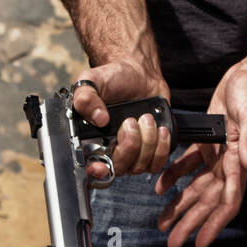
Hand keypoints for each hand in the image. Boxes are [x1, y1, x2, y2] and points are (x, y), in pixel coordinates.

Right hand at [70, 58, 171, 178]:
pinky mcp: (151, 150)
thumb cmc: (113, 78)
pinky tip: (159, 128)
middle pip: (120, 168)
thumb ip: (86, 97)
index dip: (96, 172)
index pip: (90, 167)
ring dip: (147, 141)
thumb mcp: (93, 80)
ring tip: (146, 118)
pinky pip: (157, 163)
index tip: (101, 166)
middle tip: (131, 121)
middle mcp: (111, 149)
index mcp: (91, 138)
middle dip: (129, 145)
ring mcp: (132, 152)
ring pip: (140, 166)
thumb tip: (98, 119)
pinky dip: (161, 147)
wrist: (139, 74)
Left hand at [155, 61, 246, 246]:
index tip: (200, 243)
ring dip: (179, 206)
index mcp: (239, 163)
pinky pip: (188, 165)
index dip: (214, 224)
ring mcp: (217, 155)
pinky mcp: (207, 142)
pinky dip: (173, 176)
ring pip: (196, 188)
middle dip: (190, 223)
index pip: (227, 202)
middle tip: (173, 243)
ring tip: (162, 223)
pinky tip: (159, 187)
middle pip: (207, 202)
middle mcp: (228, 165)